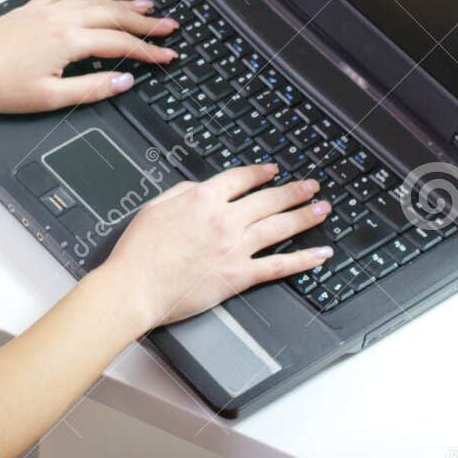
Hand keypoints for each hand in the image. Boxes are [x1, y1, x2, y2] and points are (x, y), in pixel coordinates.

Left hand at [0, 0, 178, 111]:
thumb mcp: (48, 98)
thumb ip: (90, 89)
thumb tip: (124, 81)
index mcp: (69, 41)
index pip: (120, 44)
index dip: (148, 51)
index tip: (168, 55)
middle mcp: (60, 20)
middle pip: (113, 17)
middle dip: (144, 23)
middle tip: (169, 25)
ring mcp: (44, 12)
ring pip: (93, 2)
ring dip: (121, 4)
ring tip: (144, 6)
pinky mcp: (29, 10)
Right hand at [94, 163, 333, 330]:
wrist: (135, 286)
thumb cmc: (139, 251)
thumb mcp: (155, 206)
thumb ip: (182, 192)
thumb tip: (201, 188)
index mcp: (203, 200)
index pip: (241, 179)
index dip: (261, 173)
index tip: (273, 171)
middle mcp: (225, 220)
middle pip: (268, 199)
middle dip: (294, 191)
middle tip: (312, 186)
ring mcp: (235, 248)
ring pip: (280, 226)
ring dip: (306, 216)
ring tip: (322, 209)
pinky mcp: (238, 275)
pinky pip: (278, 265)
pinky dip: (303, 260)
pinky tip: (320, 254)